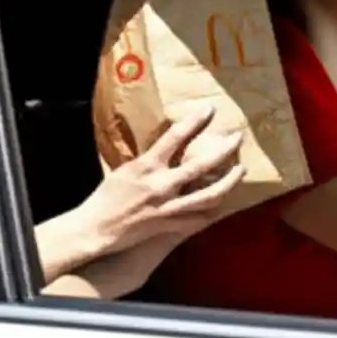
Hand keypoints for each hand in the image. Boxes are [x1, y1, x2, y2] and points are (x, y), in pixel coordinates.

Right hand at [37, 105, 244, 280]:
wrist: (96, 228)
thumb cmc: (106, 197)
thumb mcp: (126, 170)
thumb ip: (150, 161)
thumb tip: (167, 147)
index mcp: (146, 166)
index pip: (175, 137)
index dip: (195, 121)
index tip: (210, 109)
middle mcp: (160, 185)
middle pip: (201, 164)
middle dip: (223, 149)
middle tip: (237, 137)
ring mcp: (168, 206)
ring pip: (209, 194)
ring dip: (229, 181)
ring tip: (240, 170)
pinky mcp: (169, 225)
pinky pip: (200, 218)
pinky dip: (214, 210)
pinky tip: (225, 204)